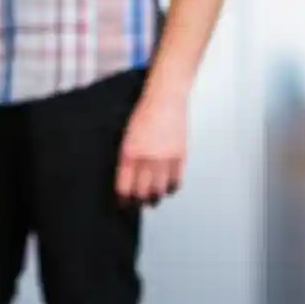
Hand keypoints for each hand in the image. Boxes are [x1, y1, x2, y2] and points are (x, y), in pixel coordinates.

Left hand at [116, 92, 188, 206]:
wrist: (165, 99)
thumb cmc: (144, 115)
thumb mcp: (127, 137)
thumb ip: (127, 158)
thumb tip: (129, 180)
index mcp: (129, 153)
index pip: (125, 186)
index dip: (124, 199)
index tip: (124, 203)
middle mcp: (146, 158)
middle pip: (142, 192)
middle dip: (139, 202)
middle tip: (139, 204)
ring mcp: (165, 158)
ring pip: (159, 190)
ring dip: (155, 198)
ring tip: (152, 201)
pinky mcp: (180, 156)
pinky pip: (176, 181)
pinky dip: (171, 188)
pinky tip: (167, 189)